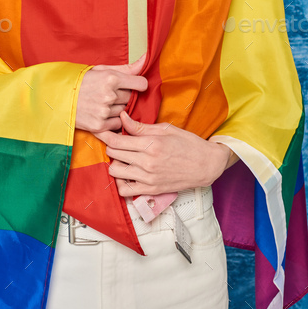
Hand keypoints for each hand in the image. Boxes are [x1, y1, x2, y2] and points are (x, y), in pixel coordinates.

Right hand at [75, 53, 148, 132]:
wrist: (57, 97)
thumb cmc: (80, 81)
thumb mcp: (101, 70)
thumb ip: (126, 68)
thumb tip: (146, 59)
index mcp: (111, 78)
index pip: (140, 84)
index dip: (137, 85)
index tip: (132, 85)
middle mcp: (109, 95)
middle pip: (130, 98)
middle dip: (122, 95)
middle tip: (107, 93)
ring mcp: (104, 111)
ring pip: (124, 111)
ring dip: (116, 108)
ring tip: (101, 103)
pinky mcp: (99, 125)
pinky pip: (117, 124)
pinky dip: (111, 120)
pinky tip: (99, 113)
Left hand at [95, 110, 234, 196]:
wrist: (206, 165)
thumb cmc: (188, 144)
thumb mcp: (166, 129)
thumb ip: (141, 126)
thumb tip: (122, 118)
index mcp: (151, 144)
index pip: (117, 140)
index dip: (105, 134)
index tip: (101, 131)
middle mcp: (148, 162)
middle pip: (113, 153)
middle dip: (111, 146)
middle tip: (116, 142)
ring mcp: (148, 178)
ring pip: (115, 171)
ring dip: (115, 163)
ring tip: (122, 158)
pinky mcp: (151, 190)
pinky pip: (125, 190)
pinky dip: (121, 182)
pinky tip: (126, 174)